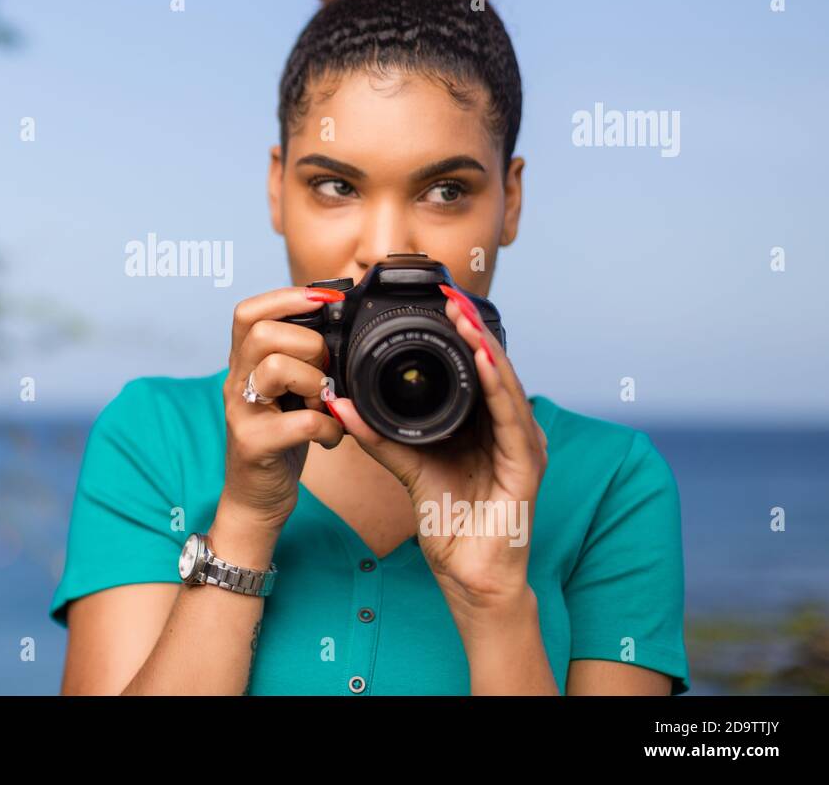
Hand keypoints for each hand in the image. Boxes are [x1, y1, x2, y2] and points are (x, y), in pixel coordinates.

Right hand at [220, 286, 346, 528]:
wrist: (256, 499)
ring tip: (324, 403)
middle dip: (308, 344)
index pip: (248, 312)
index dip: (286, 297)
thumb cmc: (280, 440)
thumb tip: (340, 328)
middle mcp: (236, 383)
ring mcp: (241, 413)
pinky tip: (331, 436)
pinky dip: (328, 427)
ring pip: (276, 369)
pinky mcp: (254, 445)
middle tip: (324, 372)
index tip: (325, 299)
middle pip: (263, 333)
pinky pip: (301, 421)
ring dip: (315, 382)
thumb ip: (300, 361)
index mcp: (244, 364)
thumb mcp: (287, 393)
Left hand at [326, 284, 547, 610]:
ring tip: (465, 319)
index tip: (438, 301)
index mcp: (485, 423)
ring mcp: (523, 445)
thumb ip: (376, 434)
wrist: (469, 572)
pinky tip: (487, 364)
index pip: (476, 368)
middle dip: (473, 330)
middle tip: (452, 295)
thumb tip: (338, 403)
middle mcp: (509, 428)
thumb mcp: (405, 466)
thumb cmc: (446, 519)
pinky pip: (513, 419)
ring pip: (507, 386)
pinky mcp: (528, 466)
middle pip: (494, 368)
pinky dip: (500, 388)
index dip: (460, 333)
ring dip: (487, 350)